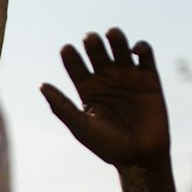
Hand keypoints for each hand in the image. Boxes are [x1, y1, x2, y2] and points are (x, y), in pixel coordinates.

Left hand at [40, 28, 169, 166]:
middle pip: (97, 53)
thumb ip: (62, 106)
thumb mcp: (81, 127)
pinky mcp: (149, 78)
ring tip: (111, 34)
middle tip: (90, 39)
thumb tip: (41, 85)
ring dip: (116, 38)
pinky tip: (134, 50)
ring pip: (120, 49)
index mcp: (88, 90)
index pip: (76, 67)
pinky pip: (146, 56)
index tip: (66, 50)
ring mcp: (128, 77)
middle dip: (93, 43)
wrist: (140, 158)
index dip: (70, 57)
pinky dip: (141, 48)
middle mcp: (106, 80)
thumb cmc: (108, 146)